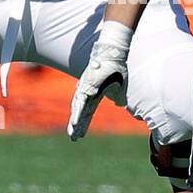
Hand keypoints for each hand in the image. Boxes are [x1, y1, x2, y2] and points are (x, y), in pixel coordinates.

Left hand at [68, 22, 132, 139]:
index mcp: (95, 93)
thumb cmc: (116, 67)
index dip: (85, 122)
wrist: (112, 54)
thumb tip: (119, 104)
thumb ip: (118, 96)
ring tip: (73, 135)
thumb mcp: (118, 86)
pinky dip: (78, 114)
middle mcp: (87, 92)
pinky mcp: (85, 87)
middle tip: (73, 138)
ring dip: (76, 123)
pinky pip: (81, 103)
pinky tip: (74, 123)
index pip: (88, 111)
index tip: (81, 133)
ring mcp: (85, 90)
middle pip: (81, 113)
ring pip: (78, 110)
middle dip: (78, 126)